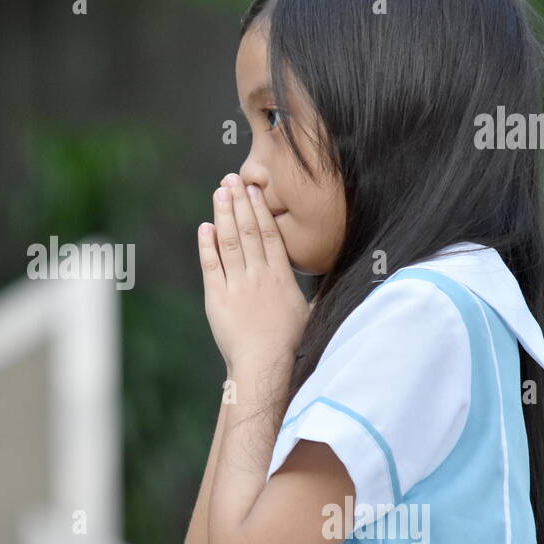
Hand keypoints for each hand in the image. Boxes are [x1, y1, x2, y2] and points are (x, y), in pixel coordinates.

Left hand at [198, 173, 308, 373]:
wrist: (264, 365)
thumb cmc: (289, 343)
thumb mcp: (309, 312)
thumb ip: (317, 292)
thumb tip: (338, 280)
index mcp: (280, 276)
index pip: (270, 234)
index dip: (260, 209)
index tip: (254, 190)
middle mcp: (258, 275)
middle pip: (248, 230)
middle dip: (239, 202)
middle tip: (231, 179)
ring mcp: (237, 285)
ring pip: (229, 242)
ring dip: (223, 215)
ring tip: (219, 192)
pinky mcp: (217, 298)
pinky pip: (211, 265)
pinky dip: (207, 245)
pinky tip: (205, 227)